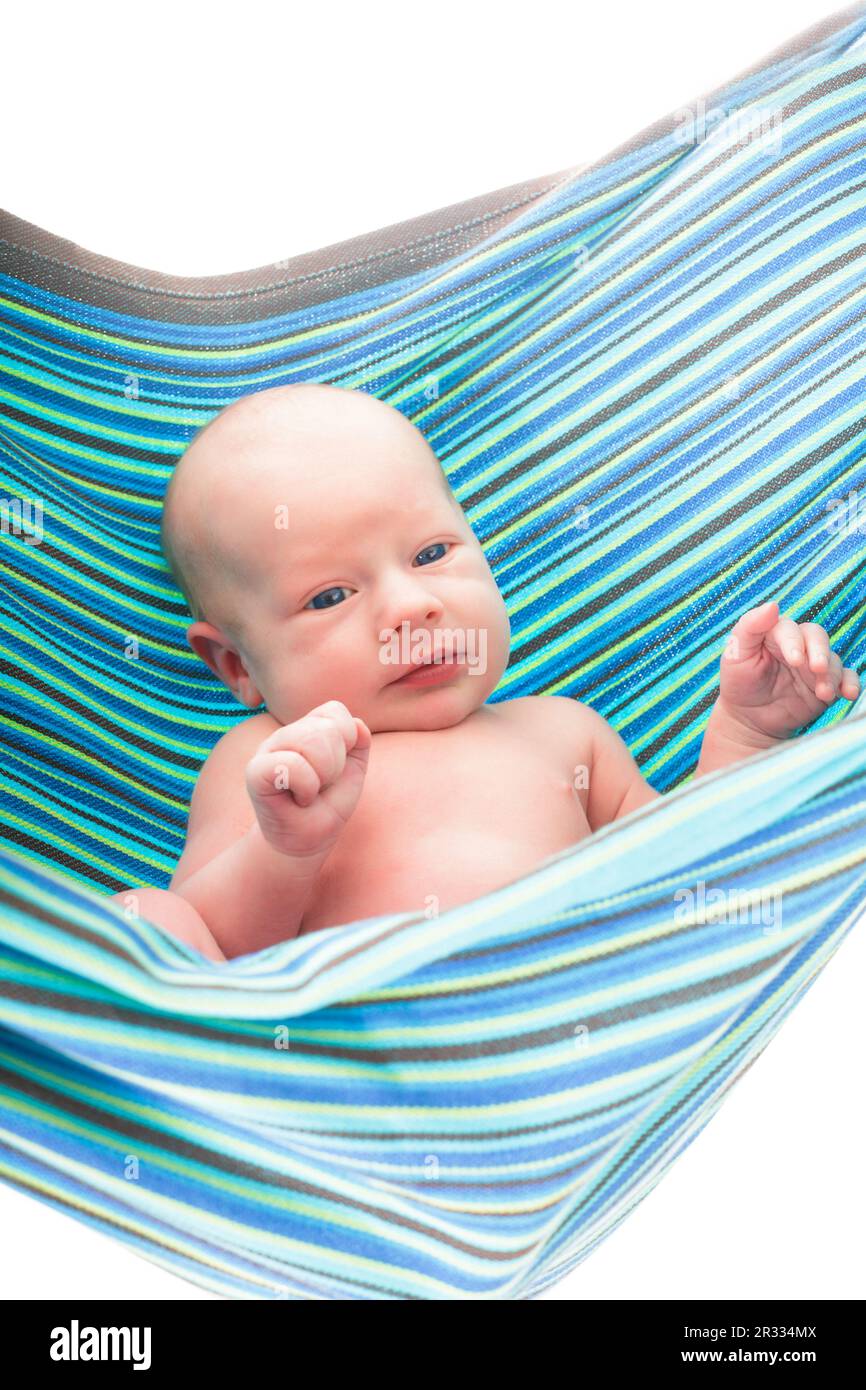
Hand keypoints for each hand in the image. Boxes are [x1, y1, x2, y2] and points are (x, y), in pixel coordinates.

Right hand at [245, 700, 371, 857]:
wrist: (306, 842)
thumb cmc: (327, 804)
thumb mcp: (353, 771)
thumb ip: (359, 742)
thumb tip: (357, 724)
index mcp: (307, 729)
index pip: (334, 711)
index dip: (346, 739)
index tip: (337, 768)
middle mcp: (285, 735)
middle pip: (326, 727)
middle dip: (336, 764)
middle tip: (322, 785)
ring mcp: (267, 750)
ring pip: (312, 740)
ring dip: (322, 776)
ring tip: (310, 792)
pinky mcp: (255, 771)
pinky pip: (291, 763)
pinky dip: (306, 786)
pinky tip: (299, 798)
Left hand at [717, 600, 860, 742]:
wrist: (749, 718)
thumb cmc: (739, 682)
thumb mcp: (736, 655)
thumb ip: (749, 628)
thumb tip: (772, 605)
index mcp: (777, 634)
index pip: (791, 629)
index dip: (795, 642)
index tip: (794, 659)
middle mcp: (800, 645)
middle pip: (818, 638)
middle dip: (820, 653)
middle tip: (817, 668)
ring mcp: (814, 665)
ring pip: (833, 660)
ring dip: (832, 674)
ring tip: (823, 693)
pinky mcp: (827, 683)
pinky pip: (847, 678)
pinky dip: (851, 683)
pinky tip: (847, 693)